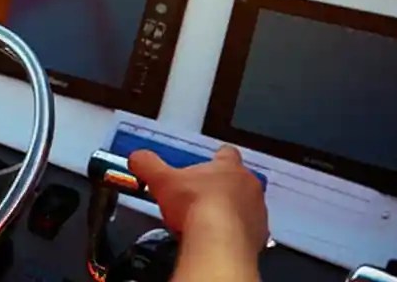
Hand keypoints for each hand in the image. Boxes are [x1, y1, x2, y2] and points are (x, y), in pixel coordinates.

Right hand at [129, 145, 268, 254]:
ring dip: (232, 211)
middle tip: (203, 198)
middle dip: (224, 188)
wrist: (219, 241)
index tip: (210, 165)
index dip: (218, 159)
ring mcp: (257, 211)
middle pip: (238, 180)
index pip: (227, 154)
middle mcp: (249, 185)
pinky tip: (219, 240)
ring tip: (210, 223)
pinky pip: (248, 231)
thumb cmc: (194, 204)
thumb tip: (136, 157)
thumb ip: (148, 165)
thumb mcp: (162, 180)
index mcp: (228, 166)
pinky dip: (235, 234)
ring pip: (246, 206)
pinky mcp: (260, 236)